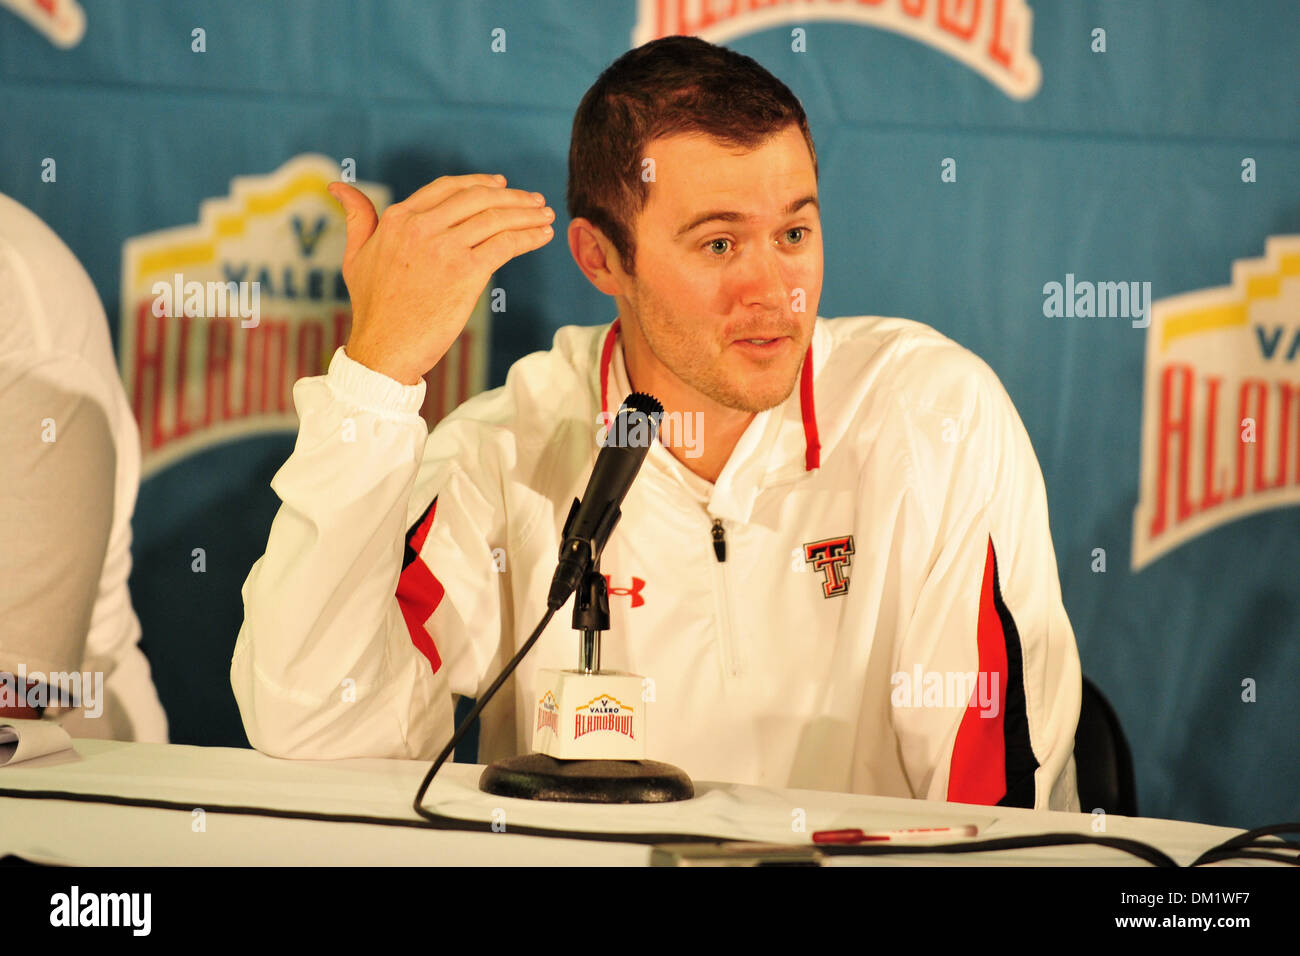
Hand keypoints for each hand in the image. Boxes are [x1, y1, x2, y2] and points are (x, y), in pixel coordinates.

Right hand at [328, 174, 554, 384]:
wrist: (384, 348)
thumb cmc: (372, 308)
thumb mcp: (355, 256)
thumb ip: (357, 218)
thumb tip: (339, 187)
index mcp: (398, 218)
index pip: (447, 188)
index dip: (478, 184)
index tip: (501, 185)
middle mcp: (421, 227)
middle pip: (477, 198)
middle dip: (512, 197)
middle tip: (534, 201)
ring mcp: (445, 248)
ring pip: (495, 218)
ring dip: (527, 215)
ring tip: (545, 216)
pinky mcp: (466, 273)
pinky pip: (505, 245)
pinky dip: (528, 237)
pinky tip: (542, 236)